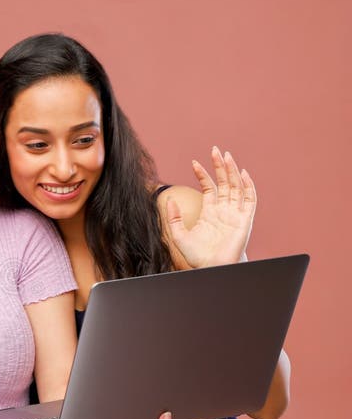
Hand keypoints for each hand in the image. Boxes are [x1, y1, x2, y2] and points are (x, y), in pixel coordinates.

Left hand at [166, 147, 255, 267]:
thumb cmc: (197, 256)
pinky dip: (248, 186)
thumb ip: (173, 217)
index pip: (209, 188)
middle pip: (224, 182)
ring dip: (232, 171)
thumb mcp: (178, 235)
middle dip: (220, 166)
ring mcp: (235, 214)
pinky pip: (250, 200)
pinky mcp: (245, 220)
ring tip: (226, 156)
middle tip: (215, 150)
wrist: (212, 269)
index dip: (203, 174)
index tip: (195, 163)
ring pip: (236, 187)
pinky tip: (243, 173)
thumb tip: (169, 199)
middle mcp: (224, 210)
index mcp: (210, 212)